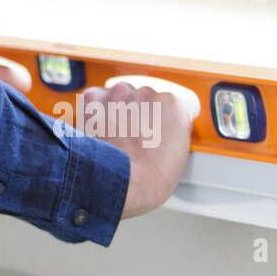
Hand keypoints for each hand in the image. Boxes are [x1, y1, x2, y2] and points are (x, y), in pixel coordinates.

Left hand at [80, 82, 192, 218]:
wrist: (120, 183)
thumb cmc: (150, 177)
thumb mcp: (181, 150)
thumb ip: (174, 126)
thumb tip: (166, 124)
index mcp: (173, 104)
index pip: (171, 101)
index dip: (164, 118)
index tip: (159, 129)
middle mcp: (147, 92)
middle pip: (145, 97)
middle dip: (141, 113)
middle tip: (138, 138)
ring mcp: (119, 93)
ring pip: (121, 96)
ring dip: (120, 110)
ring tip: (119, 137)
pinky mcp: (94, 98)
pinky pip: (97, 98)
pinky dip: (98, 111)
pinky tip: (102, 131)